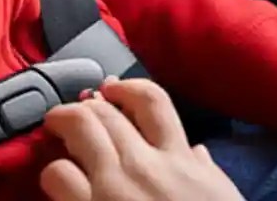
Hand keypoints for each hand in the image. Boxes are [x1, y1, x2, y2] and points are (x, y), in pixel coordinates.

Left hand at [40, 78, 243, 200]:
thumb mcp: (223, 200)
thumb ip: (206, 173)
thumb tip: (196, 152)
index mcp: (180, 160)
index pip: (151, 100)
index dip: (125, 87)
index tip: (111, 89)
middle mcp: (143, 164)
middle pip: (103, 111)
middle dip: (82, 105)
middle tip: (71, 111)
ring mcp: (111, 187)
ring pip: (76, 130)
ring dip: (62, 126)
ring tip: (55, 131)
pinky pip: (57, 175)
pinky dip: (53, 172)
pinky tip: (56, 180)